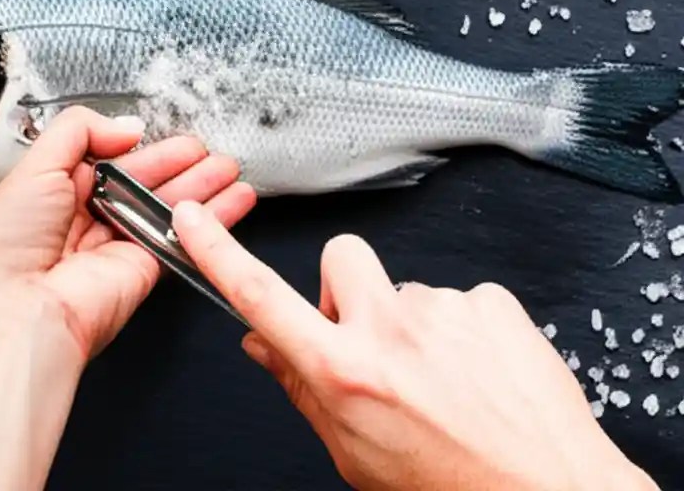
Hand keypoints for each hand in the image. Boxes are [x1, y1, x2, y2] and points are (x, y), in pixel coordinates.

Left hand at [0, 109, 255, 490]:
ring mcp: (115, 248)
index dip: (138, 147)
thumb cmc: (8, 246)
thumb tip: (126, 126)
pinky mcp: (142, 271)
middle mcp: (83, 222)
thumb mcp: (33, 166)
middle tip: (209, 152)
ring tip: (230, 169)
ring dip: (200, 189)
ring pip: (165, 210)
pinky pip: (180, 240)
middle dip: (178, 166)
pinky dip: (210, 222)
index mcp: (51, 194)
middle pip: (141, 185)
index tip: (163, 135)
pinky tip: (232, 201)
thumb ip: (79, 131)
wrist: (19, 314)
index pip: (104, 161)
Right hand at [170, 201, 658, 490]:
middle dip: (346, 289)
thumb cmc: (453, 486)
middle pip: (340, 258)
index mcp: (345, 374)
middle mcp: (390, 331)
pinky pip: (460, 298)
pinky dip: (465, 330)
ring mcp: (445, 310)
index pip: (262, 298)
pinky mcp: (492, 302)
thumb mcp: (356, 455)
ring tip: (445, 381)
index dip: (219, 253)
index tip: (191, 220)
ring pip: (407, 288)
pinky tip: (480, 373)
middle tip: (369, 337)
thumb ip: (305, 390)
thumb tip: (266, 344)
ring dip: (414, 323)